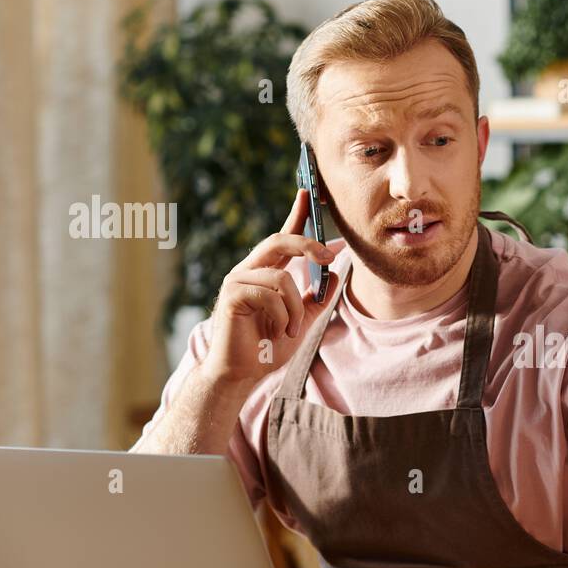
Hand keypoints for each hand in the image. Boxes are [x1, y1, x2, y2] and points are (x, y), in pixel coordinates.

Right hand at [201, 189, 338, 386]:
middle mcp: (249, 270)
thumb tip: (335, 274)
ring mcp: (237, 280)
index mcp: (265, 273)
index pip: (282, 237)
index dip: (296, 215)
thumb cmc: (267, 349)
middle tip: (330, 256)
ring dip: (295, 308)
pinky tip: (278, 332)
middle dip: (308, 245)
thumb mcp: (300, 322)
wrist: (240, 374)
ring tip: (292, 330)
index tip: (309, 193)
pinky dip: (282, 315)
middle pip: (279, 241)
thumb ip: (316, 299)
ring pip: (281, 278)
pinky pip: (269, 294)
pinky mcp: (232, 294)